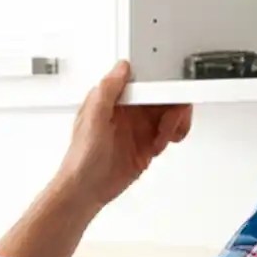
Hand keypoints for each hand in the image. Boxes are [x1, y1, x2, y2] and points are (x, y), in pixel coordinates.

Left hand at [54, 60, 191, 208]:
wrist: (86, 190)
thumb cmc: (81, 157)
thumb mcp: (92, 118)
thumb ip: (108, 90)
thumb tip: (122, 67)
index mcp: (114, 99)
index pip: (144, 82)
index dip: (161, 85)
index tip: (170, 93)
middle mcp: (128, 111)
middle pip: (162, 97)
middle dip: (173, 106)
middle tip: (170, 121)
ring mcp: (138, 128)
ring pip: (169, 114)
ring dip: (174, 123)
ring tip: (164, 136)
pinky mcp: (147, 145)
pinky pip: (169, 133)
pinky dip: (173, 136)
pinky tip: (162, 144)